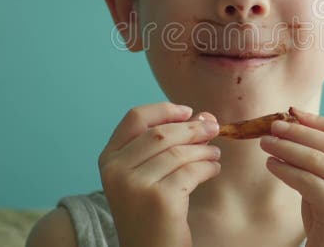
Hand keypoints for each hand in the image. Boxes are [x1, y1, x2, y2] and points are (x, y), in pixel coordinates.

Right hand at [98, 102, 220, 246]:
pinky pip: (192, 171)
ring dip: (204, 150)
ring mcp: (135, 185)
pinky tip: (213, 170)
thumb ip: (168, 143)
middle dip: (193, 128)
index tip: (188, 111)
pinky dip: (208, 168)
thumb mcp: (148, 175)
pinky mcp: (159, 199)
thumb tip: (203, 115)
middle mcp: (116, 171)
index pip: (135, 118)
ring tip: (214, 155)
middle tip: (214, 129)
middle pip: (161, 133)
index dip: (164, 110)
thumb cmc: (150, 213)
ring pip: (179, 152)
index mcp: (109, 159)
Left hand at [259, 107, 323, 246]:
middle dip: (296, 131)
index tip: (291, 112)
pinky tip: (271, 165)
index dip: (315, 120)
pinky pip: (305, 180)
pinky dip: (284, 169)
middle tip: (272, 126)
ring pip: (315, 158)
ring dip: (286, 147)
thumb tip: (294, 121)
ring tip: (266, 144)